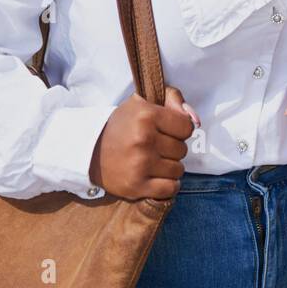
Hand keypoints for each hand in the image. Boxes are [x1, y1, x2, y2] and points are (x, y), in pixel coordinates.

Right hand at [89, 85, 197, 199]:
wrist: (90, 151)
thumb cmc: (122, 125)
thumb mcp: (143, 101)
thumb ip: (173, 99)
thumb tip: (196, 120)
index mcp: (146, 115)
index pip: (186, 127)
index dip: (180, 130)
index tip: (167, 131)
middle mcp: (143, 139)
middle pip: (182, 150)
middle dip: (172, 149)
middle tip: (156, 147)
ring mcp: (140, 164)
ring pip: (178, 170)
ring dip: (170, 167)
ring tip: (155, 162)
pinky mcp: (136, 186)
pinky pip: (170, 189)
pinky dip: (168, 185)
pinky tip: (158, 177)